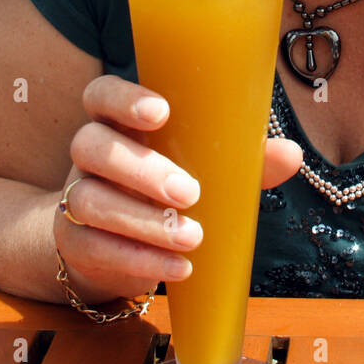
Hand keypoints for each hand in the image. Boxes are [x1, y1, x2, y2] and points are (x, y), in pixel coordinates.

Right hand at [53, 74, 302, 306]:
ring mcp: (75, 197)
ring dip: (143, 222)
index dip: (123, 99)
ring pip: (89, 200)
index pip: (101, 94)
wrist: (113, 246)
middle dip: (142, 168)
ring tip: (191, 238)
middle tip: (190, 193)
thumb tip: (291, 154)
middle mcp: (90, 154)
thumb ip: (241, 160)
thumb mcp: (204, 170)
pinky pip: (93, 248)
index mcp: (118, 123)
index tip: (161, 111)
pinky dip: (139, 261)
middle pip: (92, 146)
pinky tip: (178, 269)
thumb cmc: (166, 192)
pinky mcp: (72, 242)